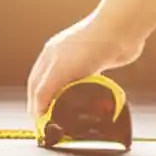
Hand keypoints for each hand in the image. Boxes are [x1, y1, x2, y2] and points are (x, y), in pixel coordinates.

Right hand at [26, 16, 145, 118]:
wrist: (121, 30)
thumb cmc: (90, 44)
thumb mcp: (60, 70)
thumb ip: (45, 91)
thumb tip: (36, 111)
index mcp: (48, 56)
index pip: (35, 86)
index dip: (34, 105)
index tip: (38, 124)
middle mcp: (61, 57)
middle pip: (49, 85)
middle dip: (47, 105)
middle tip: (50, 124)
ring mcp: (79, 59)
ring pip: (68, 85)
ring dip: (65, 100)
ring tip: (67, 118)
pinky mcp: (97, 63)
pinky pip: (86, 83)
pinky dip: (83, 94)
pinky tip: (86, 102)